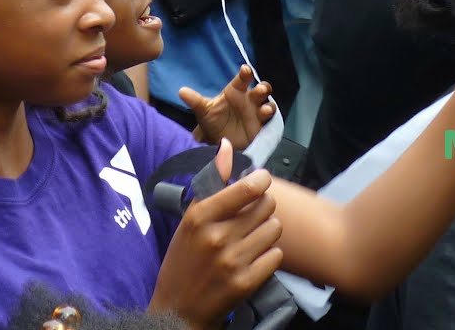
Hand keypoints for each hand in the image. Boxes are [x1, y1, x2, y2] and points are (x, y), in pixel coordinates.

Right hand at [149, 140, 283, 329]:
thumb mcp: (190, 219)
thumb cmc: (183, 260)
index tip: (261, 182)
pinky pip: (276, 255)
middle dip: (263, 207)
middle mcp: (217, 237)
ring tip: (252, 237)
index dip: (261, 181)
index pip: (246, 189)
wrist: (178, 309)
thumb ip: (212, 182)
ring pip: (274, 229)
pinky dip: (269, 255)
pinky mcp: (247, 283)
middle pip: (266, 206)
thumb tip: (227, 146)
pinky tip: (254, 257)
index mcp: (200, 217)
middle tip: (252, 214)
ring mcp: (233, 262)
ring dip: (268, 230)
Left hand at [181, 65, 274, 150]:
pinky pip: (270, 121)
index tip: (245, 70)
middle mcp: (248, 100)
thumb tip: (181, 91)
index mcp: (235, 91)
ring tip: (263, 110)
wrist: (217, 142)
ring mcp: (256, 113)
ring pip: (268, 104)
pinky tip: (265, 121)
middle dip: (263, 89)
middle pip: (261, 90)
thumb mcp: (204, 111)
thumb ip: (195, 101)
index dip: (246, 73)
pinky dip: (270, 120)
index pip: (243, 79)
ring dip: (268, 106)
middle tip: (260, 90)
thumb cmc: (213, 121)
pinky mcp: (261, 127)